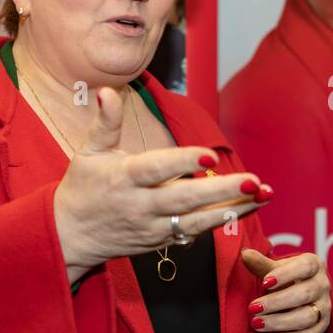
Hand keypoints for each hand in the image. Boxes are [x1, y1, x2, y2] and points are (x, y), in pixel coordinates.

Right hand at [53, 86, 272, 279]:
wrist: (69, 236)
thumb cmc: (83, 187)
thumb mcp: (89, 152)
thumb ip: (105, 122)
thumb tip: (108, 91)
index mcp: (123, 178)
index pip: (155, 170)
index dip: (182, 163)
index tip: (210, 155)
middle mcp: (140, 205)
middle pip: (184, 200)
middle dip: (221, 192)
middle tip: (254, 181)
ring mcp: (153, 227)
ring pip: (197, 222)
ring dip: (233, 210)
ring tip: (263, 195)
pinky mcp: (162, 242)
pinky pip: (196, 233)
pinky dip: (222, 222)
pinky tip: (250, 208)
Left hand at [242, 249, 331, 332]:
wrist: (299, 294)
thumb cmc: (285, 278)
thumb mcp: (275, 269)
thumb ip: (261, 264)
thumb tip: (245, 254)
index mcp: (314, 264)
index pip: (305, 267)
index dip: (286, 274)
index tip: (264, 283)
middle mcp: (323, 285)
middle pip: (305, 294)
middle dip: (277, 302)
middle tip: (253, 308)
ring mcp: (325, 307)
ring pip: (307, 317)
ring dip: (280, 322)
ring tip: (257, 324)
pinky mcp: (323, 327)